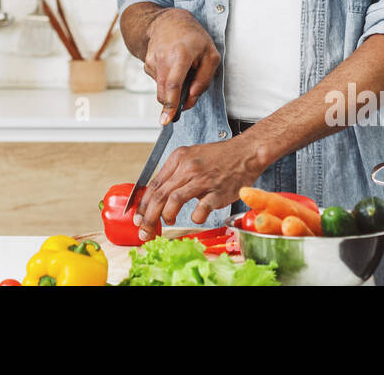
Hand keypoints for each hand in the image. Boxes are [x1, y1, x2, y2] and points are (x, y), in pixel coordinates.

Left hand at [133, 136, 270, 239]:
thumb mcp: (191, 157)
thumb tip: (158, 196)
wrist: (245, 153)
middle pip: (159, 194)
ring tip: (169, 222)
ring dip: (167, 216)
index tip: (138, 218)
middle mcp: (188, 167)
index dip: (143, 204)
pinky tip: (195, 218)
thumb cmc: (219, 158)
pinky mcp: (217, 191)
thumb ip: (175, 174)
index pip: (154, 184)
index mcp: (178, 158)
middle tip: (145, 231)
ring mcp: (202, 179)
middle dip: (149, 217)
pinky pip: (200, 209)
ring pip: (174, 200)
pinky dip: (194, 218)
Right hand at [144, 8, 220, 123]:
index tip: (166, 120)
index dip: (171, 104)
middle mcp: (162, 58)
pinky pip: (158, 81)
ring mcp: (152, 61)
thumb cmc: (194, 38)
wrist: (169, 21)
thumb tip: (190, 100)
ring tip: (182, 70)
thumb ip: (204, 80)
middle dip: (172, 103)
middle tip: (185, 97)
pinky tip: (172, 66)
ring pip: (161, 89)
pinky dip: (167, 80)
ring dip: (172, 88)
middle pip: (164, 91)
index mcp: (180, 55)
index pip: (173, 84)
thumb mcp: (211, 55)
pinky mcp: (146, 64)